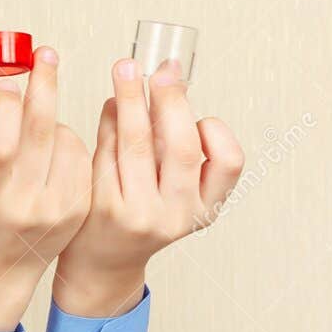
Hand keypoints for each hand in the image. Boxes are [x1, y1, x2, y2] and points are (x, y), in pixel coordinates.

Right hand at [0, 46, 92, 331]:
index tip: (8, 80)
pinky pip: (81, 157)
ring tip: (35, 125)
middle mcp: (20, 206)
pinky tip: (52, 150)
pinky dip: (68, 143)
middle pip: (40, 134)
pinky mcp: (78, 209)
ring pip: (64, 140)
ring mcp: (55, 211)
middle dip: (44, 87)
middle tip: (45, 56)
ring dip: (52, 120)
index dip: (6, 107)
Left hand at [53, 56, 245, 316]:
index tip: (198, 113)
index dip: (216, 131)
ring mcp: (140, 215)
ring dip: (132, 99)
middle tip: (160, 70)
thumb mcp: (175, 190)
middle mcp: (177, 215)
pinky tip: (109, 105)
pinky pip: (107, 153)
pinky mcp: (104, 209)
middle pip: (182, 146)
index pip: (229, 162)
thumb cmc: (141, 213)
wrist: (102, 261)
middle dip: (170, 100)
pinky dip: (109, 122)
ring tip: (125, 69)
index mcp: (205, 207)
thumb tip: (169, 75)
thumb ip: (175, 145)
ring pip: (138, 145)